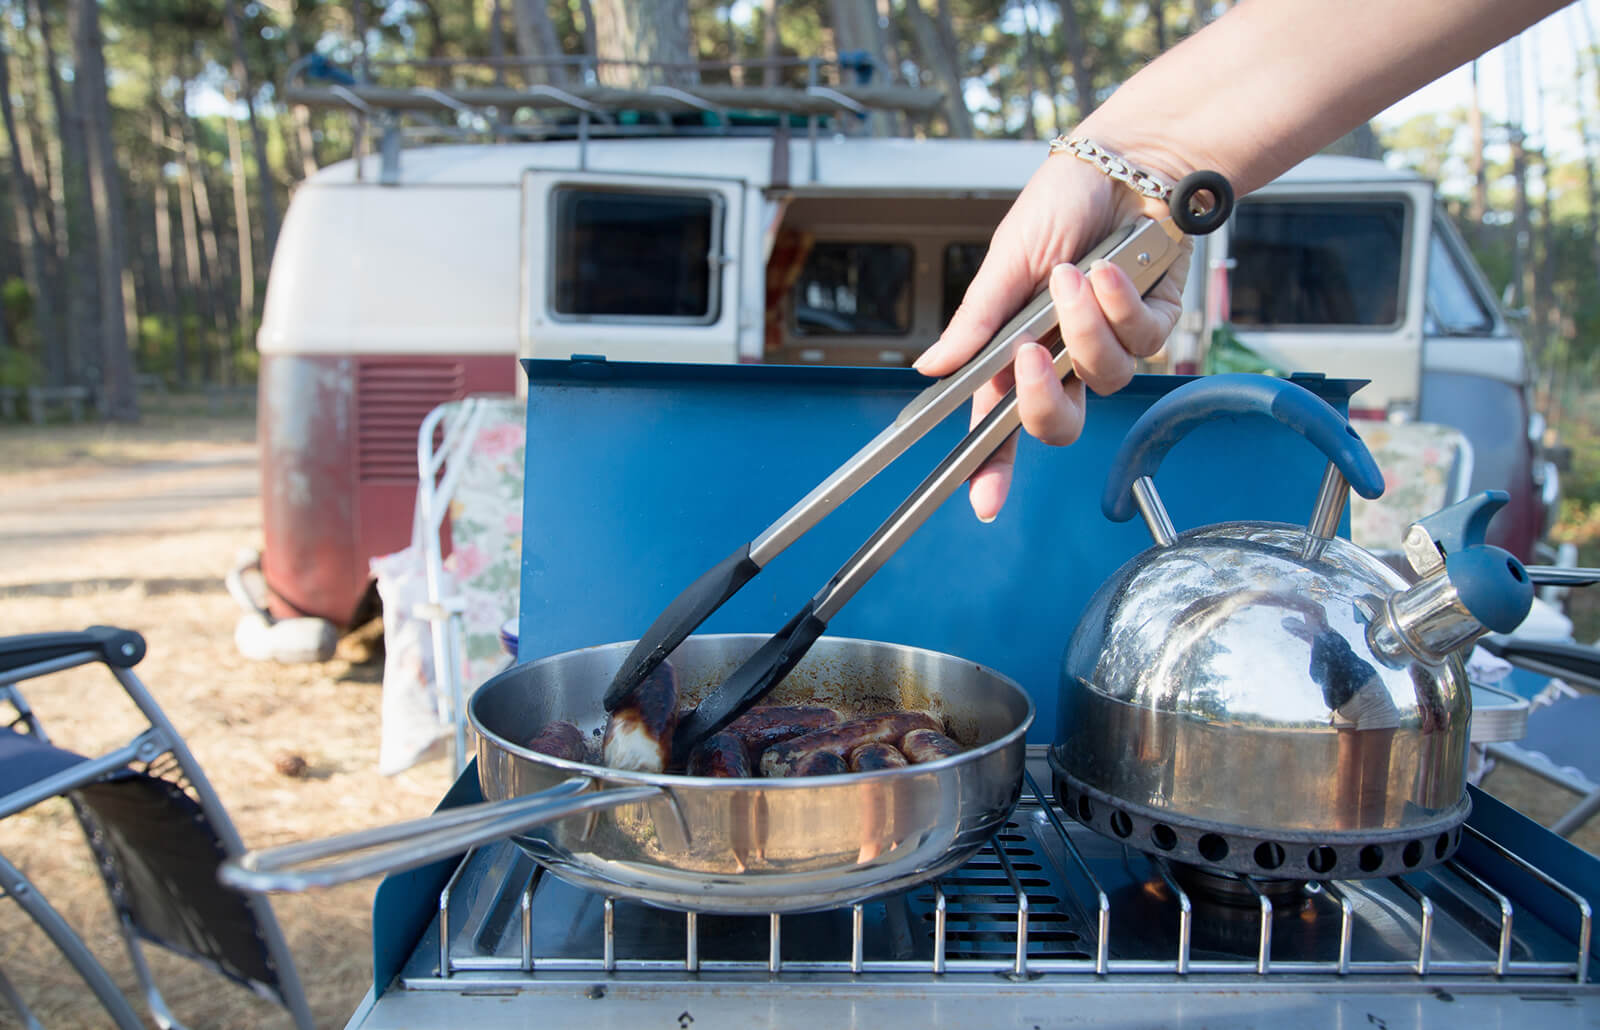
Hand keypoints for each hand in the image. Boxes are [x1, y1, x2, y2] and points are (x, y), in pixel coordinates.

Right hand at [913, 152, 1191, 521]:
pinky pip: (1141, 341)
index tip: (981, 502)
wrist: (1124, 164)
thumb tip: (932, 369)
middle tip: (1029, 358)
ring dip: (1086, 327)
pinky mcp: (1153, 325)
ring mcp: (1109, 345)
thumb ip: (976, 321)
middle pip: (1056, 424)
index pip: (997, 422)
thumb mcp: (1006, 260)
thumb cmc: (1059, 205)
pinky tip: (1113, 269)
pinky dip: (1122, 304)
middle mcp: (1062, 357)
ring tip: (1075, 274)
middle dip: (1042, 401)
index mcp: (1016, 351)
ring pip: (1102, 379)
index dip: (990, 467)